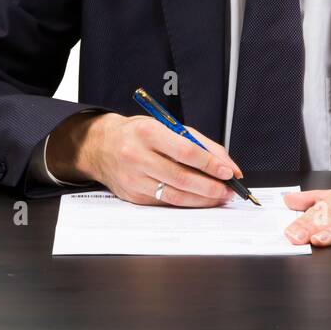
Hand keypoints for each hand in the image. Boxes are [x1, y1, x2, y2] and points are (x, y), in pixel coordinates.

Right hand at [47, 112, 242, 206]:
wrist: (101, 145)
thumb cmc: (140, 133)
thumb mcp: (167, 126)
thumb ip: (200, 143)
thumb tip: (227, 165)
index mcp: (148, 132)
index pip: (186, 152)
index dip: (210, 164)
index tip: (228, 172)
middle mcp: (137, 156)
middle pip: (181, 178)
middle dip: (210, 187)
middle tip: (228, 190)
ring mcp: (133, 178)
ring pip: (174, 196)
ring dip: (202, 200)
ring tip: (219, 197)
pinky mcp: (132, 195)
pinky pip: (165, 203)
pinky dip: (186, 203)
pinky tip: (199, 200)